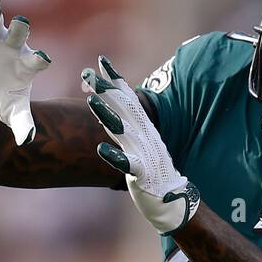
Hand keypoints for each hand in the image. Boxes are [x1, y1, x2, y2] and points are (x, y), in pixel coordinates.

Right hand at [0, 0, 50, 145]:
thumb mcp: (11, 111)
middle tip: (22, 23)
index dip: (39, 61)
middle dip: (20, 28)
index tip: (43, 59)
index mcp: (24, 64)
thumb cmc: (0, 97)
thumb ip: (21, 123)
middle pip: (19, 34)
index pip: (35, 61)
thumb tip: (26, 139)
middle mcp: (11, 45)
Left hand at [83, 56, 199, 233]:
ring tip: (90, 101)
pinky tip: (100, 149)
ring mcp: (144, 153)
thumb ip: (125, 128)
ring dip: (106, 115)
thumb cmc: (153, 172)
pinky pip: (127, 163)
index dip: (116, 79)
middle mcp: (145, 136)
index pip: (129, 99)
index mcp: (144, 128)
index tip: (101, 61)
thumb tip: (106, 111)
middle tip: (88, 73)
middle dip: (106, 90)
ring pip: (123, 130)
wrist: (173, 200)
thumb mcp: (140, 145)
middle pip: (124, 108)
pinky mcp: (143, 173)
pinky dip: (114, 156)